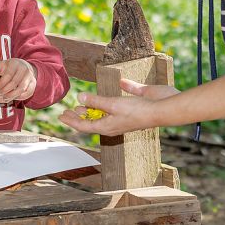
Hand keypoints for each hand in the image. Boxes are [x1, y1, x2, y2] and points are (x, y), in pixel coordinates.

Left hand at [0, 58, 36, 102]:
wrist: (23, 66)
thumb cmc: (9, 68)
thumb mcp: (0, 66)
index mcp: (15, 63)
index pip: (8, 75)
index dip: (1, 84)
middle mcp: (24, 69)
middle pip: (14, 83)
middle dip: (4, 90)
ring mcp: (30, 76)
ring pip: (21, 89)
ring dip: (11, 95)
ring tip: (4, 98)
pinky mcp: (33, 84)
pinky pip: (27, 93)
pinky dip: (19, 97)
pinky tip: (12, 97)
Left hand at [58, 78, 178, 135]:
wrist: (163, 110)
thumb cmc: (139, 110)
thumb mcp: (114, 104)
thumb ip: (97, 101)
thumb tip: (80, 98)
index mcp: (107, 126)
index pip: (84, 125)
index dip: (71, 121)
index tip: (60, 116)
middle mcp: (112, 124)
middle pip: (91, 122)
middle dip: (78, 116)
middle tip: (67, 111)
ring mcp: (120, 118)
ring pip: (100, 116)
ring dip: (89, 110)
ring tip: (80, 105)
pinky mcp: (128, 110)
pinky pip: (110, 109)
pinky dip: (102, 105)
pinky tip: (101, 97)